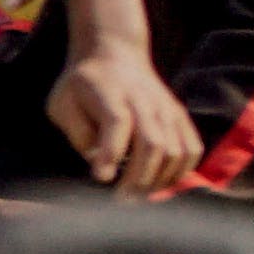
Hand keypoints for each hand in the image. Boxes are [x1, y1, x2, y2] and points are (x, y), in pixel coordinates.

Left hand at [50, 39, 199, 197]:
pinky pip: (192, 149)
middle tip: (122, 199)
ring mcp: (166, 108)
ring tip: (139, 195)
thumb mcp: (62, 102)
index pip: (117, 124)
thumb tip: (97, 160)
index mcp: (110, 94)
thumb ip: (76, 130)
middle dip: (138, 178)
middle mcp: (144, 101)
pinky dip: (181, 172)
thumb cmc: (81, 85)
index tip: (101, 178)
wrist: (114, 53)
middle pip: (152, 144)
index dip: (111, 153)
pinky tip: (162, 184)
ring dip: (159, 180)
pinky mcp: (179, 116)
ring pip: (175, 150)